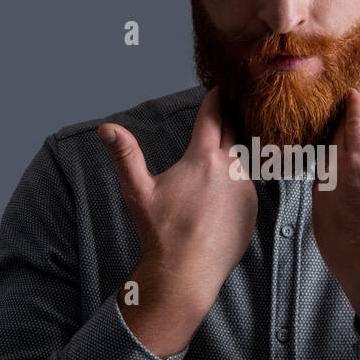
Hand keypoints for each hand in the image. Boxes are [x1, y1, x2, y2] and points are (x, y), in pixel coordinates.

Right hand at [99, 87, 257, 354]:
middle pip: (236, 131)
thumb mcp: (138, 191)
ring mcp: (246, 190)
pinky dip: (241, 178)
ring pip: (245, 159)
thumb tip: (106, 128)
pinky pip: (249, 185)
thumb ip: (126, 155)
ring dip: (239, 148)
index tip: (220, 86)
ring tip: (239, 135)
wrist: (186, 274)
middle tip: (234, 101)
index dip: (216, 99)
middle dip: (232, 116)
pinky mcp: (253, 210)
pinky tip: (234, 180)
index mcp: (203, 159)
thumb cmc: (160, 232)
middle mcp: (231, 169)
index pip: (214, 116)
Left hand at [311, 88, 359, 326]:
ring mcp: (321, 195)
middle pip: (334, 138)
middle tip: (343, 111)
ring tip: (336, 139)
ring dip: (329, 148)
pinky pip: (316, 186)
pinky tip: (331, 176)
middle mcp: (334, 175)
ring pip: (321, 161)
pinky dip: (323, 174)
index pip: (354, 124)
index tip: (350, 93)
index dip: (353, 106)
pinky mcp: (315, 214)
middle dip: (340, 124)